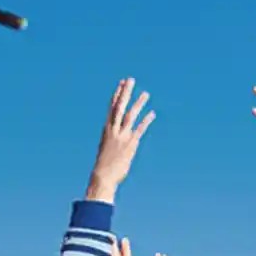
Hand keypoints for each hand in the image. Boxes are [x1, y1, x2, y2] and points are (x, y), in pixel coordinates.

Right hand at [88, 78, 154, 201]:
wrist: (103, 175)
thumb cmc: (104, 163)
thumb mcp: (107, 146)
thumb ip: (113, 137)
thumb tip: (117, 134)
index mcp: (107, 129)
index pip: (112, 107)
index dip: (117, 95)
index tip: (121, 83)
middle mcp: (114, 130)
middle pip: (120, 107)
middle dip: (125, 93)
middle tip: (130, 80)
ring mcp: (122, 137)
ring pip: (130, 116)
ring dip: (138, 104)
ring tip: (146, 94)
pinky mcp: (130, 144)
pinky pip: (139, 130)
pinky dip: (146, 121)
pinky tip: (152, 113)